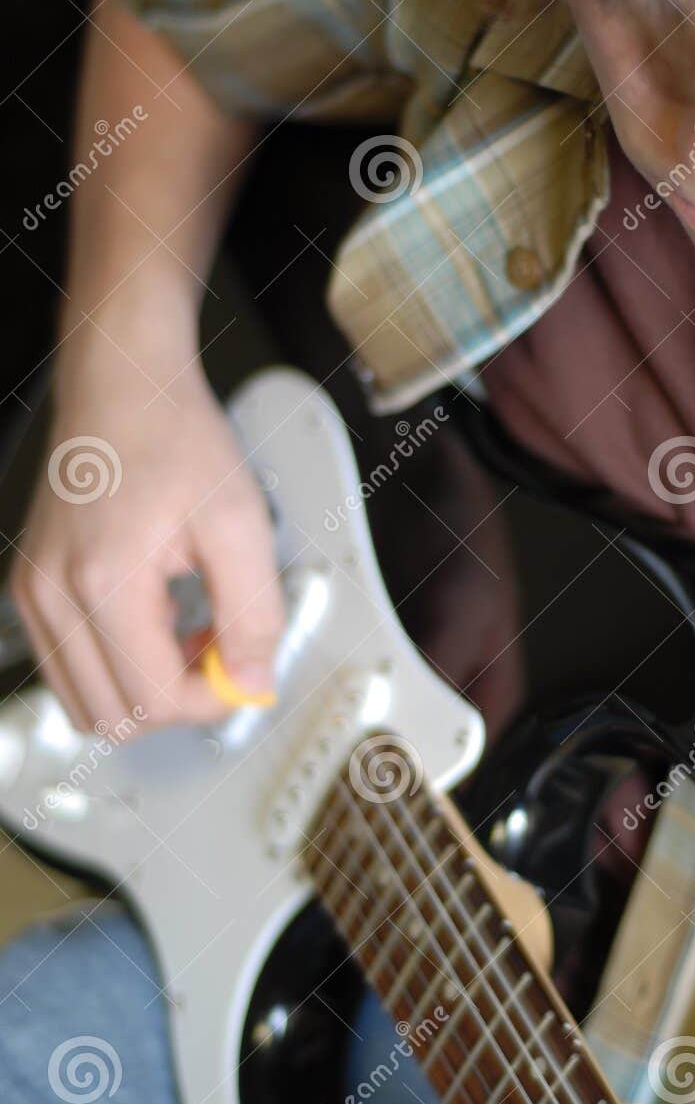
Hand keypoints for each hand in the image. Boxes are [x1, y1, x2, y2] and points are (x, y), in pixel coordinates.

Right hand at [13, 346, 284, 733]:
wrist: (124, 386)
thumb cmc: (174, 437)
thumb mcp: (240, 522)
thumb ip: (254, 613)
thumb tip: (252, 684)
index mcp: (103, 580)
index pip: (154, 701)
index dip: (212, 699)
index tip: (243, 663)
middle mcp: (52, 595)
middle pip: (115, 718)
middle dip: (179, 699)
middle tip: (218, 645)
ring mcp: (34, 596)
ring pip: (88, 705)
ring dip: (147, 690)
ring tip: (188, 631)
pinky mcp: (32, 591)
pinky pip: (72, 670)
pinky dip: (119, 667)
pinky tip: (158, 620)